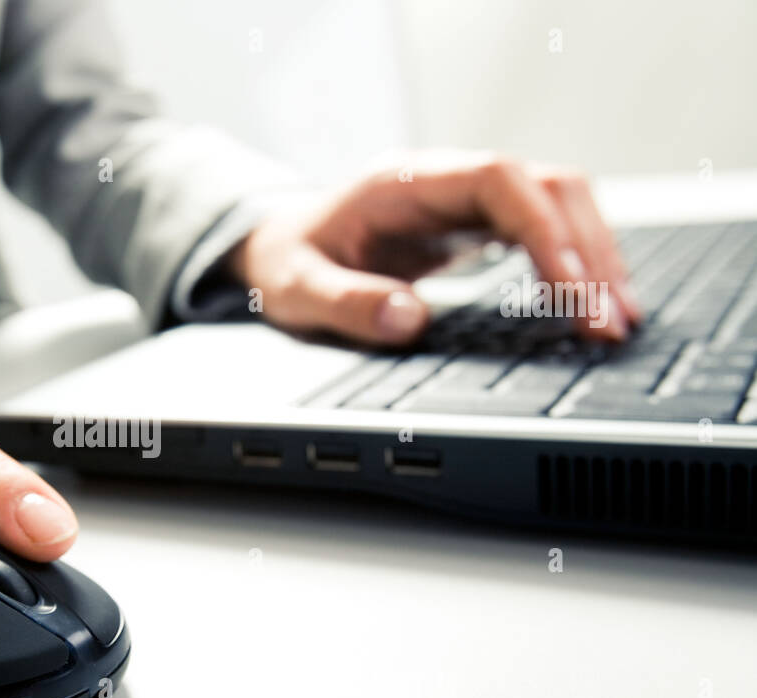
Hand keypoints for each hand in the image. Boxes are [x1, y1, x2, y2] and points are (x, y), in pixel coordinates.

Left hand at [226, 150, 641, 345]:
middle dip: (586, 250)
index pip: (500, 180)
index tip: (568, 288)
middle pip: (546, 187)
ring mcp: (464, 200)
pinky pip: (542, 229)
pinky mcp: (474, 225)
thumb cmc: (286, 263)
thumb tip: (409, 320)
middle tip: (609, 319)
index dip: (543, 230)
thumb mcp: (296, 290)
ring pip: (556, 205)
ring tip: (615, 318)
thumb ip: (345, 304)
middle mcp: (444, 181)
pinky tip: (590, 302)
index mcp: (404, 182)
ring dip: (592, 255)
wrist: (279, 248)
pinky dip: (573, 262)